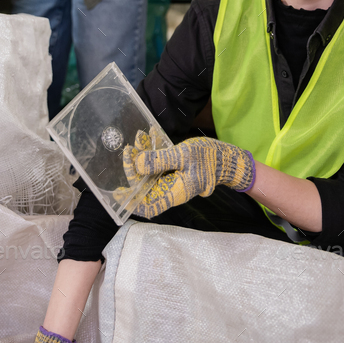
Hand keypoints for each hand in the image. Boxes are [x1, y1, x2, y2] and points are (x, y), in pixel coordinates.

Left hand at [114, 135, 254, 219]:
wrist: (226, 158)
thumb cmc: (208, 158)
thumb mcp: (184, 155)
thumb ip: (161, 160)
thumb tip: (137, 165)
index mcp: (173, 192)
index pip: (148, 206)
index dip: (131, 202)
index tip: (117, 191)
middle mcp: (170, 189)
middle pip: (145, 186)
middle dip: (134, 169)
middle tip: (128, 150)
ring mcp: (172, 180)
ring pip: (151, 173)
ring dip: (143, 156)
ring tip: (138, 137)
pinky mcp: (174, 171)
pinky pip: (158, 164)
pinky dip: (152, 152)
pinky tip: (149, 136)